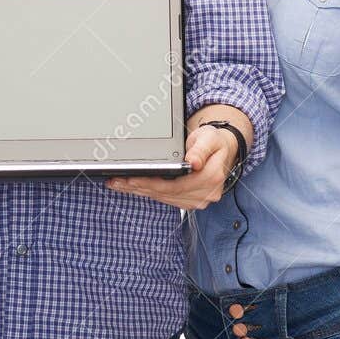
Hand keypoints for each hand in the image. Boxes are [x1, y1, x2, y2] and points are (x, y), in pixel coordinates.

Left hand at [107, 123, 237, 209]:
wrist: (222, 149)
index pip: (175, 186)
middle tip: (117, 181)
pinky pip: (167, 199)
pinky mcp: (190, 200)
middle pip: (167, 194)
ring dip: (141, 192)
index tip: (132, 179)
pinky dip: (149, 193)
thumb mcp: (209, 138)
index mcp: (212, 177)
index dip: (152, 184)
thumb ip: (200, 150)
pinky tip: (134, 188)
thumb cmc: (214, 141)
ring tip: (120, 184)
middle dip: (140, 188)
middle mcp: (206, 193)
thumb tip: (193, 162)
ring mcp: (199, 199)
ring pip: (164, 198)